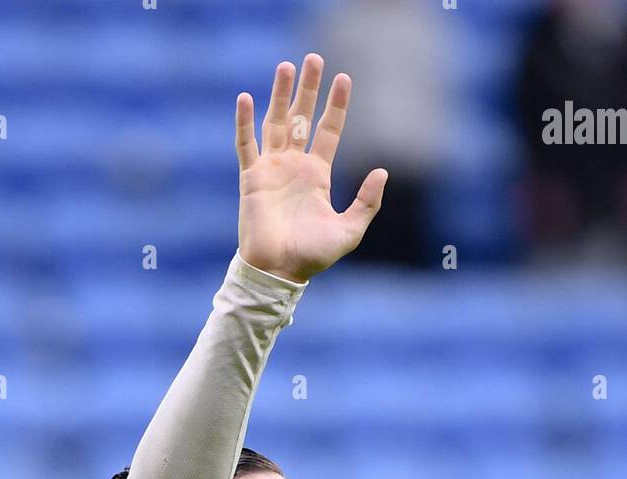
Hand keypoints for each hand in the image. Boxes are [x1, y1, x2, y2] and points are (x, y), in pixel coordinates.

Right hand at [235, 53, 387, 282]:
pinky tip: (246, 97)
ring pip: (276, 122)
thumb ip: (367, 202)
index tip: (344, 78)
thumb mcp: (349, 231)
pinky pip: (246, 144)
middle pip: (302, 117)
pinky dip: (244, 122)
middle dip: (308, 89)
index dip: (336, 105)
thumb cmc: (312, 256)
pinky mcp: (251, 178)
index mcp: (317, 175)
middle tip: (314, 58)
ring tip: (287, 66)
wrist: (279, 271)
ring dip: (281, 95)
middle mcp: (294, 166)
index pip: (328, 131)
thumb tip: (382, 171)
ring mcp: (272, 169)